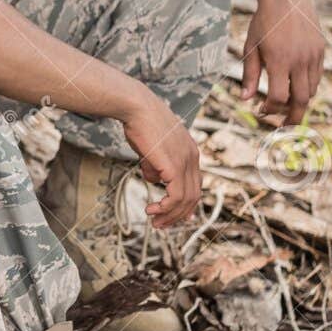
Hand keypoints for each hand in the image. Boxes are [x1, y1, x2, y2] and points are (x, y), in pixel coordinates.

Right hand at [122, 92, 201, 227]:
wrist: (137, 107)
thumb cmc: (140, 122)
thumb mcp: (151, 147)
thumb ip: (155, 164)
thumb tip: (153, 178)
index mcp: (190, 152)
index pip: (194, 184)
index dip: (185, 203)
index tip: (172, 214)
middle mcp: (193, 158)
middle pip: (193, 196)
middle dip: (178, 214)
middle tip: (161, 224)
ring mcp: (186, 162)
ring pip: (186, 200)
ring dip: (170, 214)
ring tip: (154, 220)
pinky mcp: (174, 167)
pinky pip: (176, 196)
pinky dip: (166, 208)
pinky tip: (152, 209)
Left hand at [242, 0, 325, 125]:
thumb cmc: (263, 22)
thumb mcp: (250, 47)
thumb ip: (249, 74)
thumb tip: (246, 100)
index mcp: (280, 61)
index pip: (278, 97)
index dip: (270, 109)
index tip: (261, 111)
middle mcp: (300, 60)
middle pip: (301, 100)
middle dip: (293, 117)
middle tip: (283, 127)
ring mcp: (313, 56)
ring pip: (312, 90)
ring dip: (300, 102)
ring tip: (286, 105)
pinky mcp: (321, 51)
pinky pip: (317, 77)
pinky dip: (308, 87)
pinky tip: (295, 87)